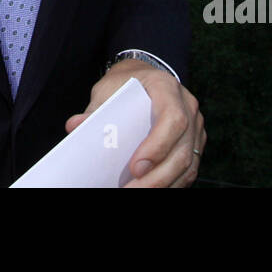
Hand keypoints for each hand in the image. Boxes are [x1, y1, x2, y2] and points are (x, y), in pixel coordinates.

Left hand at [65, 59, 204, 187]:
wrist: (143, 77)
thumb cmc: (125, 84)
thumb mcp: (108, 89)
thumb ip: (95, 109)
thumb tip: (75, 126)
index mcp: (167, 88)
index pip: (172, 119)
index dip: (157, 146)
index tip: (135, 168)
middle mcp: (188, 107)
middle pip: (181, 151)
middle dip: (156, 178)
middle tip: (129, 191)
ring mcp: (196, 128)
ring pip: (187, 166)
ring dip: (162, 186)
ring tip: (134, 193)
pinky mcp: (195, 145)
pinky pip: (188, 171)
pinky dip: (168, 185)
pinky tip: (148, 189)